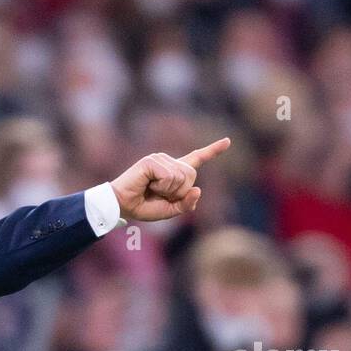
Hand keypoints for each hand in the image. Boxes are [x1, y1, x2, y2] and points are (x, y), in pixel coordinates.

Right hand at [109, 137, 230, 221]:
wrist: (123, 206)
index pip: (198, 158)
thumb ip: (187, 204)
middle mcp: (169, 162)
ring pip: (180, 177)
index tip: (228, 140)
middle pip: (191, 175)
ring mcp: (160, 159)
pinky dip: (161, 187)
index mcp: (175, 171)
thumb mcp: (171, 210)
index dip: (213, 150)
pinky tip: (148, 184)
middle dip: (179, 191)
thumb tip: (198, 190)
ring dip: (167, 191)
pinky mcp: (151, 161)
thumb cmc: (144, 207)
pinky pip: (169, 177)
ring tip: (151, 189)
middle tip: (160, 194)